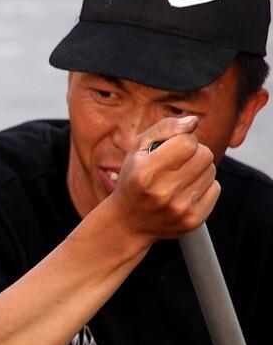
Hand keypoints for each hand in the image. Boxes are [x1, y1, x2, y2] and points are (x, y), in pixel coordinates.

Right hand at [114, 115, 218, 240]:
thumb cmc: (134, 179)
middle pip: (205, 155)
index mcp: (145, 173)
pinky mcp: (193, 220)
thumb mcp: (137, 149)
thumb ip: (164, 128)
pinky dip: (204, 187)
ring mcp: (179, 209)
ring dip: (199, 170)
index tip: (172, 147)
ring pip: (211, 171)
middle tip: (178, 162)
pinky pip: (215, 189)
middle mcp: (162, 193)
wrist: (128, 223)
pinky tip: (185, 192)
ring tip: (179, 179)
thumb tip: (193, 122)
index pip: (188, 142)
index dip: (183, 139)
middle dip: (194, 153)